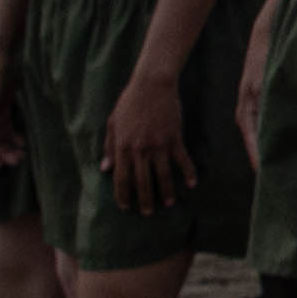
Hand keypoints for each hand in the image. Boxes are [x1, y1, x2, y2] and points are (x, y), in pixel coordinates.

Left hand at [104, 70, 188, 210]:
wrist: (152, 84)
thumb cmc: (130, 101)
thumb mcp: (113, 123)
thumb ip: (108, 147)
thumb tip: (105, 169)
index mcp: (122, 146)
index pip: (121, 178)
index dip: (123, 195)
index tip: (125, 207)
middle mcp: (139, 150)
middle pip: (142, 182)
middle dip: (144, 200)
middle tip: (147, 213)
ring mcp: (158, 145)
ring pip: (162, 176)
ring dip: (165, 192)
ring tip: (167, 204)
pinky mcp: (174, 139)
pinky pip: (182, 160)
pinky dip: (187, 173)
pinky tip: (191, 184)